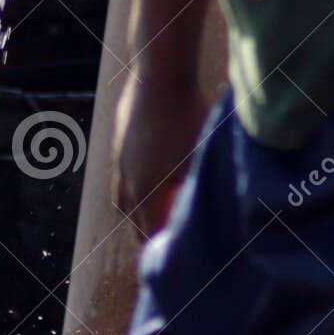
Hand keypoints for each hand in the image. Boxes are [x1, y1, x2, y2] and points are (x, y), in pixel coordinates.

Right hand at [113, 67, 205, 236]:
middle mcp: (126, 181)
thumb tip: (215, 214)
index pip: (149, 233)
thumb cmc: (188, 115)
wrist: (159, 74)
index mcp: (146, 190)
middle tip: (164, 248)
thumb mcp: (201, 157)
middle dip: (148, 236)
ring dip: (138, 213)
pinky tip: (148, 183)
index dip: (162, 249)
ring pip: (123, 199)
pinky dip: (134, 189)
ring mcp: (119, 162)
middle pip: (133, 221)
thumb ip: (201, 189)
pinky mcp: (118, 145)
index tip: (174, 260)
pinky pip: (122, 178)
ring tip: (152, 219)